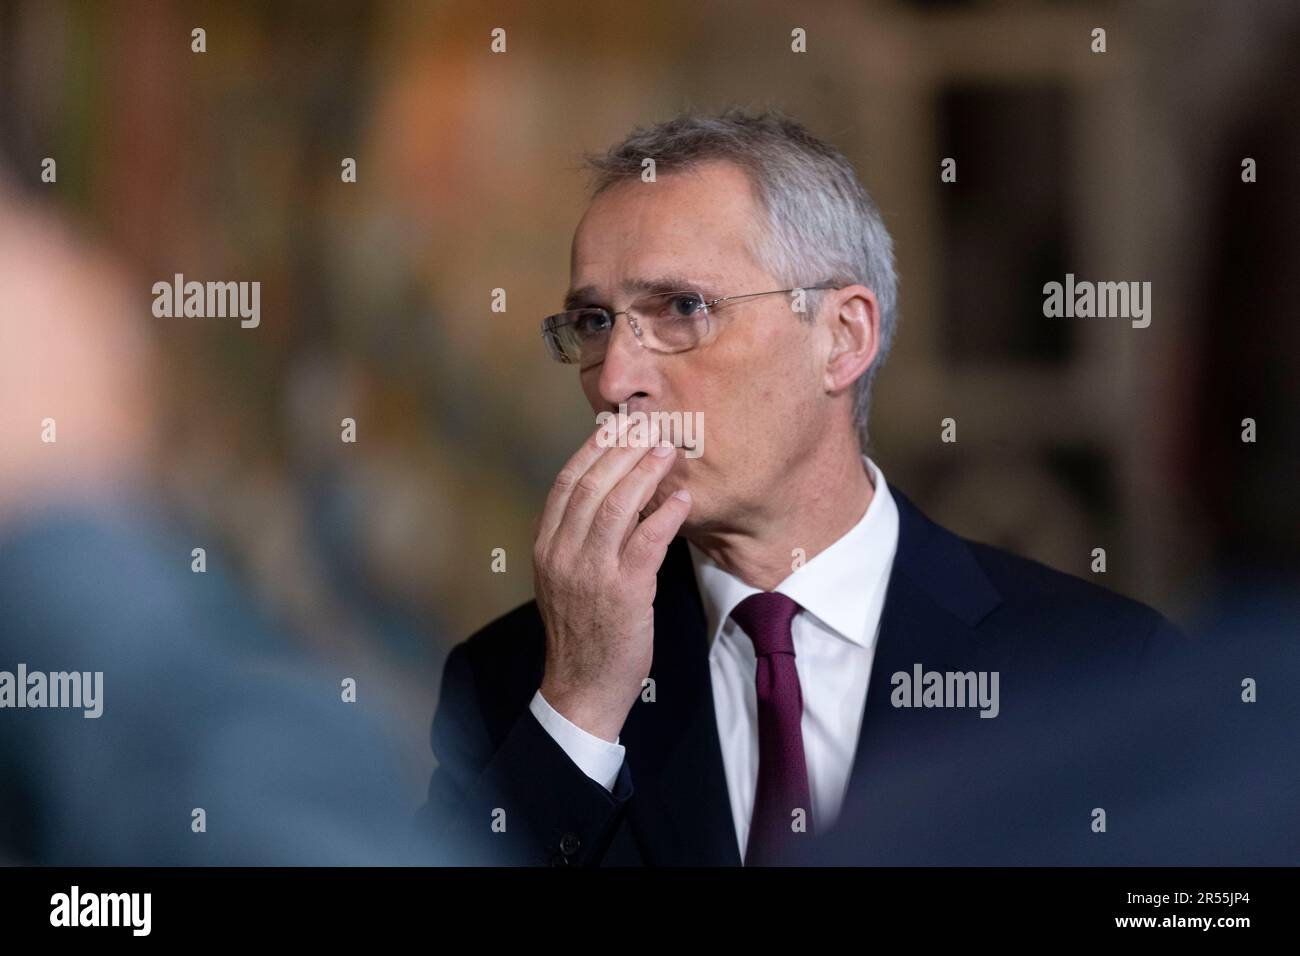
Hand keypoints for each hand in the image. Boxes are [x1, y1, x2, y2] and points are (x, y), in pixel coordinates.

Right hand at [533, 418, 691, 741]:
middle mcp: (562, 554)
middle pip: (591, 485)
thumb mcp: (565, 576)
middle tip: (651, 426)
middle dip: (622, 449)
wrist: (583, 687)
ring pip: (616, 507)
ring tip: (668, 450)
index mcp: (546, 546)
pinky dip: (666, 515)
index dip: (593, 449)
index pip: (566, 483)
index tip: (617, 425)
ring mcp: (591, 573)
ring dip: (645, 472)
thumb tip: (610, 492)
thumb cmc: (582, 630)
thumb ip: (579, 536)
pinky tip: (682, 499)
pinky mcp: (623, 593)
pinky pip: (646, 542)